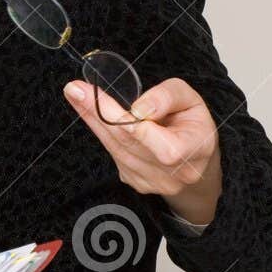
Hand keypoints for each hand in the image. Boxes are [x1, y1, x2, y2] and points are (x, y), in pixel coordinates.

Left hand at [64, 76, 222, 225]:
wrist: (196, 164)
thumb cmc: (193, 127)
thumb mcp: (192, 101)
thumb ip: (168, 97)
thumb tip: (139, 107)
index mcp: (193, 150)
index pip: (162, 145)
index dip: (134, 125)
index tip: (107, 101)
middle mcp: (171, 173)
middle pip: (128, 142)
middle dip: (99, 113)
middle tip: (75, 90)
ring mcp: (150, 181)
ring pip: (115, 147)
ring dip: (92, 119)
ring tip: (75, 93)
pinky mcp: (134, 181)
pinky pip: (113, 153)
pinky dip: (100, 130)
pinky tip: (88, 111)